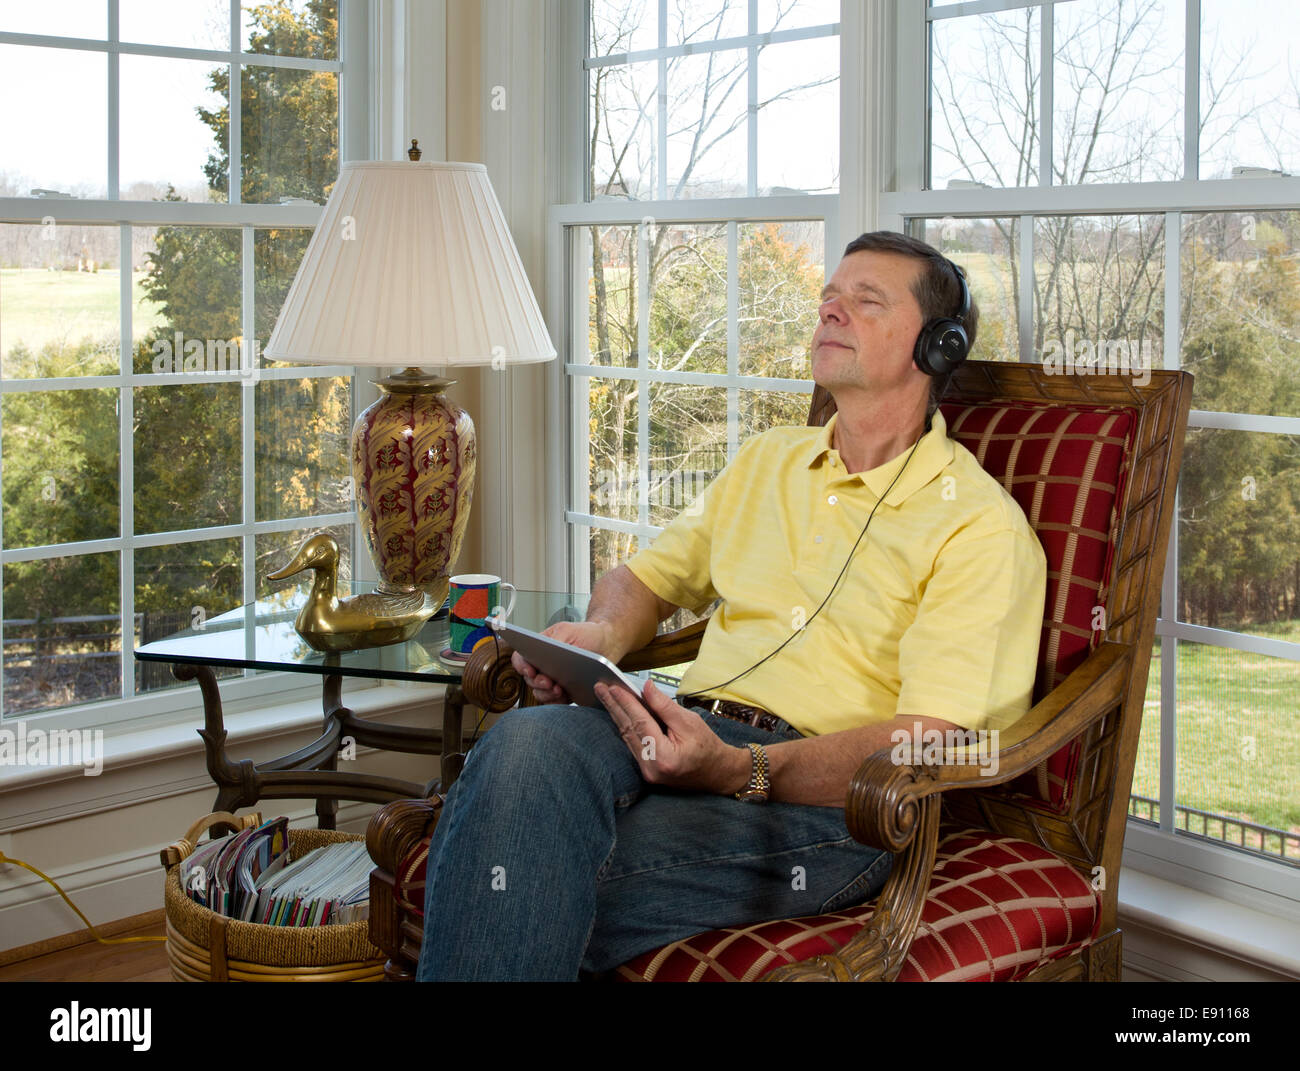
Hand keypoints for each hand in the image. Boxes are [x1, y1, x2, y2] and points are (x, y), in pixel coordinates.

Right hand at [510, 620, 617, 704]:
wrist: (607, 644)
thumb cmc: (587, 633)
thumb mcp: (569, 631)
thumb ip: (554, 641)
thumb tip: (542, 651)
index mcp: (539, 648)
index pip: (520, 658)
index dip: (521, 666)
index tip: (531, 671)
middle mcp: (543, 666)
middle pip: (529, 679)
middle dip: (538, 683)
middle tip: (549, 682)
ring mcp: (552, 680)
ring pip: (540, 693)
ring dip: (547, 694)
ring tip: (560, 690)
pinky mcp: (564, 692)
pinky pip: (555, 702)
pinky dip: (558, 702)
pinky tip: (566, 697)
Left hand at [594, 679, 749, 794]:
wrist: (717, 773)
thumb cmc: (708, 747)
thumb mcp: (689, 722)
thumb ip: (665, 706)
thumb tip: (646, 688)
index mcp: (664, 757)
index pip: (639, 723)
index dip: (626, 702)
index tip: (613, 687)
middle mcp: (651, 768)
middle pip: (628, 730)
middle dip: (614, 706)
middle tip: (600, 688)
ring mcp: (647, 772)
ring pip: (627, 737)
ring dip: (616, 715)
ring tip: (605, 697)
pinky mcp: (646, 771)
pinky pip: (632, 744)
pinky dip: (625, 726)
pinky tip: (618, 713)